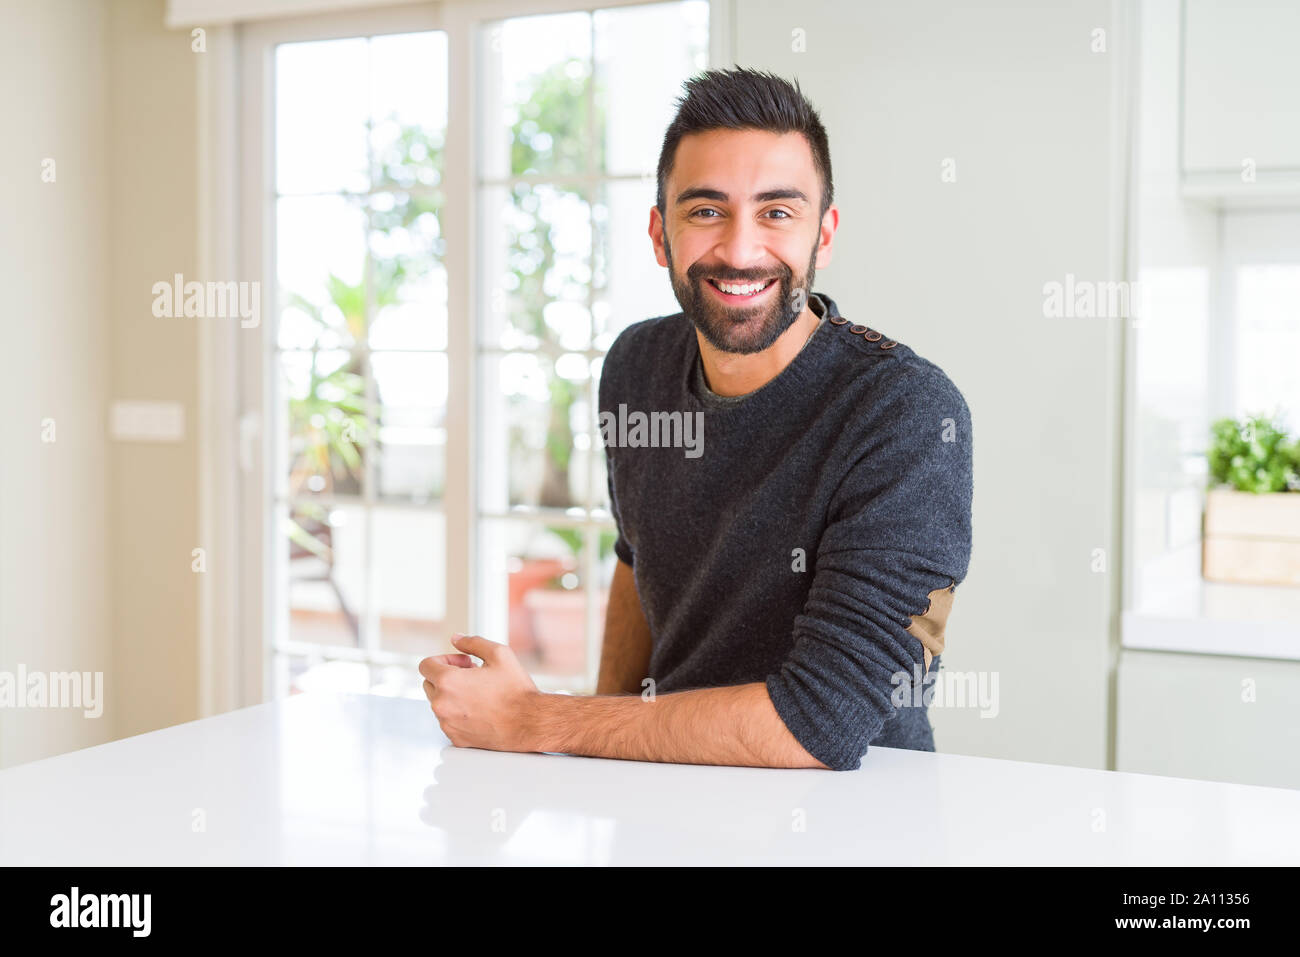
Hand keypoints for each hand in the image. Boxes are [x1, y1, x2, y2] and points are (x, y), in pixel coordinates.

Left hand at [418, 634, 541, 752]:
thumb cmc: (516, 690)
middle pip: (429, 684)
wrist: (529, 723)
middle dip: (447, 677)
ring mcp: (447, 724)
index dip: (443, 659)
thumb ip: (472, 642)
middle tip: (472, 676)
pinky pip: (448, 721)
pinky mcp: (455, 738)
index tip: (462, 663)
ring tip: (479, 693)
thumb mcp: (498, 654)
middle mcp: (442, 705)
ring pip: (438, 703)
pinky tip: (480, 710)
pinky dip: (458, 714)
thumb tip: (455, 639)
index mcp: (448, 682)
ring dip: (452, 695)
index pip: (425, 665)